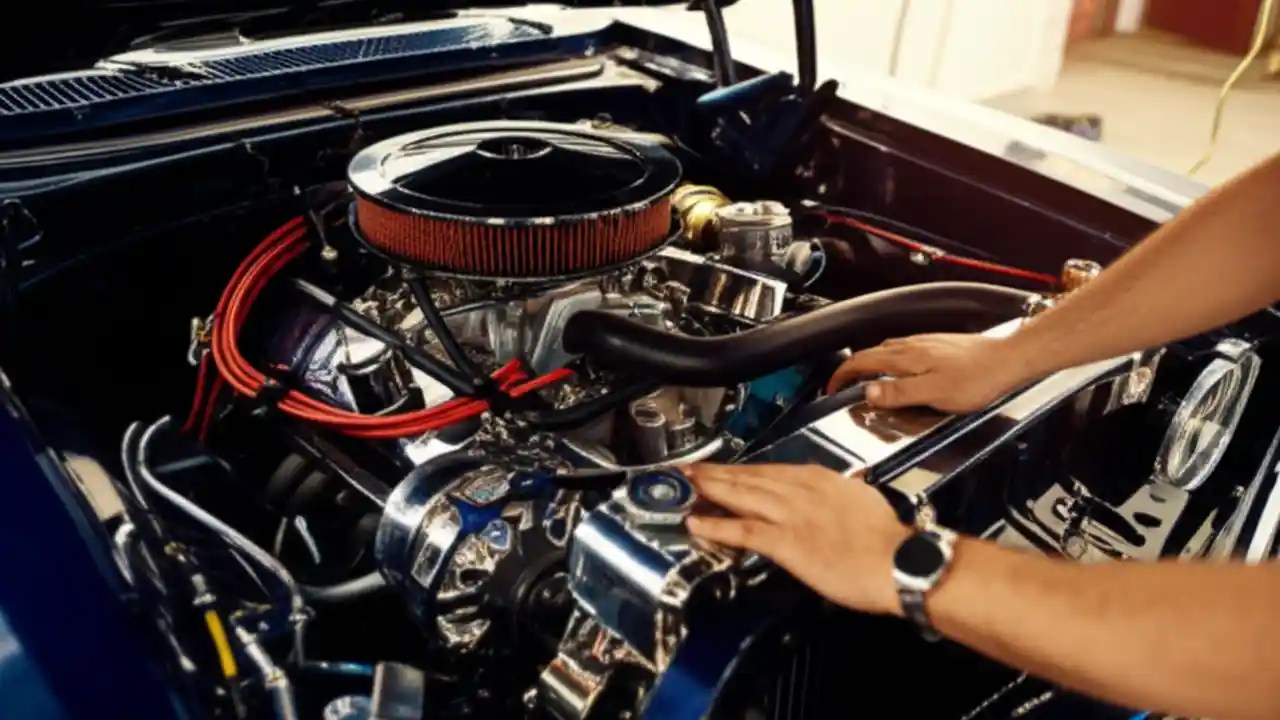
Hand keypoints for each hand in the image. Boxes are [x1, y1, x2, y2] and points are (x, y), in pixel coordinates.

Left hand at [683, 463, 908, 615]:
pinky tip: (695, 522)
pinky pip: (742, 530)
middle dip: (716, 472)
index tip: (726, 469)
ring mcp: (790, 513)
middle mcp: (800, 489)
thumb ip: (845, 493)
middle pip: (749, 477)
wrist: (900, 560)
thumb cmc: (889, 539)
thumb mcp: (865, 501)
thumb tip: (845, 489)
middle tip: (690, 469)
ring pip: (740, 495)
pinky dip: (716, 525)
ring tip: (685, 486)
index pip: (772, 470)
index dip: (744, 470)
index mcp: (820, 478)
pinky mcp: (785, 541)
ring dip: (709, 489)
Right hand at [826, 334, 1034, 413]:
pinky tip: (904, 372)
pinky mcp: (939, 344)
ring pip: (888, 350)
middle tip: (845, 386)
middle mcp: (912, 345)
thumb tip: (868, 393)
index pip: (861, 361)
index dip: (842, 375)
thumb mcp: (934, 393)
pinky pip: (905, 351)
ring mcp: (926, 342)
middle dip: (853, 369)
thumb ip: (899, 393)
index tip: (832, 388)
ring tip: (869, 381)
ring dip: (872, 364)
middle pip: (871, 353)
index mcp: (906, 357)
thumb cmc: (977, 378)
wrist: (1009, 360)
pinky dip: (892, 362)